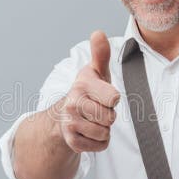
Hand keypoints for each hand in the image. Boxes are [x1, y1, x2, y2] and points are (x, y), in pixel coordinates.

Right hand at [56, 30, 120, 152]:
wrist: (64, 115)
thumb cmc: (88, 91)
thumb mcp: (96, 72)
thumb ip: (100, 54)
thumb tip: (98, 33)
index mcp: (81, 85)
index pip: (113, 97)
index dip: (112, 98)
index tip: (103, 95)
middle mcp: (72, 103)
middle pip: (109, 118)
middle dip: (109, 115)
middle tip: (98, 109)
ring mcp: (70, 123)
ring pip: (105, 133)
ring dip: (104, 129)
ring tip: (93, 120)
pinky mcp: (71, 141)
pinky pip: (100, 146)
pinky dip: (99, 142)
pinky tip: (89, 132)